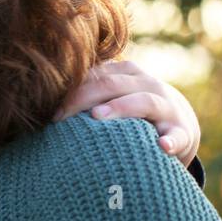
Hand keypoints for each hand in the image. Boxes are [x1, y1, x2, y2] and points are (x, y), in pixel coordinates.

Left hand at [55, 59, 200, 166]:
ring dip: (121, 107)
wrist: (181, 125)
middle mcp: (147, 85)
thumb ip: (87, 93)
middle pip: (113, 84)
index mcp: (127, 74)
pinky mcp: (183, 133)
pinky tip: (161, 146)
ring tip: (98, 117)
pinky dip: (171, 140)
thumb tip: (38, 101)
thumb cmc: (133, 112)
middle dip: (83, 97)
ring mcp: (167, 107)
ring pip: (144, 101)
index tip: (49, 110)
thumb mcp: (114, 96)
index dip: (71, 90)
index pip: (95, 75)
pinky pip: (178, 136)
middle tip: (59, 116)